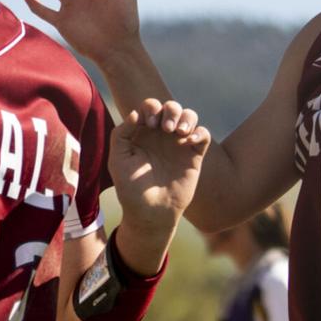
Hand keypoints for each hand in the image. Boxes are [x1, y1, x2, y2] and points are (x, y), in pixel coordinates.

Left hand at [109, 99, 209, 236]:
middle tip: (166, 129)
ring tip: (180, 133)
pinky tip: (190, 141)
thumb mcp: (118, 160)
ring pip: (189, 116)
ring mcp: (178, 144)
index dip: (151, 108)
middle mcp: (162, 135)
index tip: (149, 125)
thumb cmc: (131, 188)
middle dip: (171, 110)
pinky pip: (202, 135)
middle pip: (171, 107)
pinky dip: (200, 132)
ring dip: (186, 117)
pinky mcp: (193, 156)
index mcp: (143, 132)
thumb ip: (121, 134)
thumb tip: (136, 113)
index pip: (150, 107)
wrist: (151, 213)